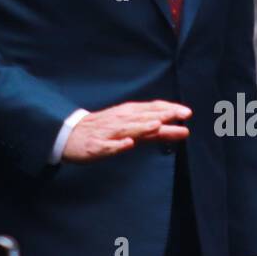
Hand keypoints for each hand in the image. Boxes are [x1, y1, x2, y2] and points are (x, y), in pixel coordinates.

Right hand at [63, 100, 191, 161]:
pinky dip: (118, 145)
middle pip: (143, 117)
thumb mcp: (128, 126)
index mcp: (127, 114)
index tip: (187, 112)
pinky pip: (108, 146)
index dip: (168, 109)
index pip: (151, 109)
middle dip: (162, 115)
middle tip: (181, 114)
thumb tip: (178, 128)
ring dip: (142, 127)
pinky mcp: (96, 146)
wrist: (69, 135)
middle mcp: (119, 121)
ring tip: (157, 125)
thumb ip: (153, 130)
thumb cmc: (103, 130)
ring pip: (127, 129)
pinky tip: (128, 144)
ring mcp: (107, 133)